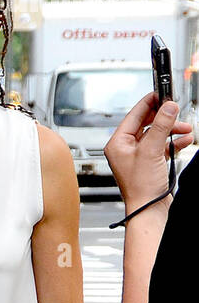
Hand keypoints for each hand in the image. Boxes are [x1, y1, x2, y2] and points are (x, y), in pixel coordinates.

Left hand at [103, 92, 192, 209]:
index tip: (162, 93)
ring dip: (172, 130)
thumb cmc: (141, 188)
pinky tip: (184, 140)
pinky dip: (173, 142)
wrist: (148, 210)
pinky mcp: (149, 163)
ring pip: (156, 134)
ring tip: (185, 128)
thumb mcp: (152, 150)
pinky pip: (162, 146)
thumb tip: (168, 106)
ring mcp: (138, 156)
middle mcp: (125, 149)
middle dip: (165, 118)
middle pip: (147, 123)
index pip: (134, 115)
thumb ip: (161, 125)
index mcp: (118, 143)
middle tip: (176, 111)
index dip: (150, 102)